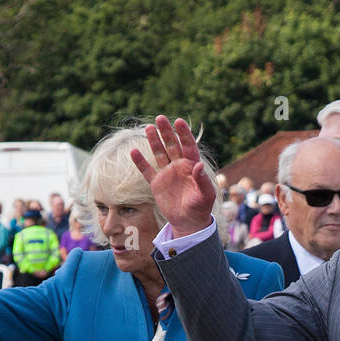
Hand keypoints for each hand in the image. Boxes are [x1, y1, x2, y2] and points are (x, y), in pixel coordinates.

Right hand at [128, 115, 216, 236]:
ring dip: (154, 141)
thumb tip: (199, 165)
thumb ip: (202, 179)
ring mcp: (167, 173)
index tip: (179, 121)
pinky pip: (147, 170)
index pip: (188, 145)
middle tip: (160, 118)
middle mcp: (179, 166)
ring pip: (159, 153)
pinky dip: (140, 162)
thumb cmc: (201, 207)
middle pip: (172, 145)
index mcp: (192, 165)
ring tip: (149, 128)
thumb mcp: (206, 194)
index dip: (184, 133)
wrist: (189, 222)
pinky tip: (133, 151)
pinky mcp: (157, 183)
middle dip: (166, 132)